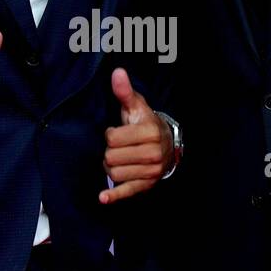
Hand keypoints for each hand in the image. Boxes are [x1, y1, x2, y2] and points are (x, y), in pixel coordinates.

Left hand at [100, 67, 173, 203]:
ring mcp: (150, 171)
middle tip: (117, 147)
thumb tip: (117, 72)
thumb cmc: (146, 123)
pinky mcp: (146, 184)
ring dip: (110, 167)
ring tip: (118, 159)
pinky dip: (114, 195)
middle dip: (109, 152)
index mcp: (149, 132)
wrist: (168, 144)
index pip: (113, 139)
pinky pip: (127, 191)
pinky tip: (102, 198)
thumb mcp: (137, 106)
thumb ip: (125, 91)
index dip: (110, 135)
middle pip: (111, 158)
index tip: (116, 132)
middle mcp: (152, 153)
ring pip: (114, 173)